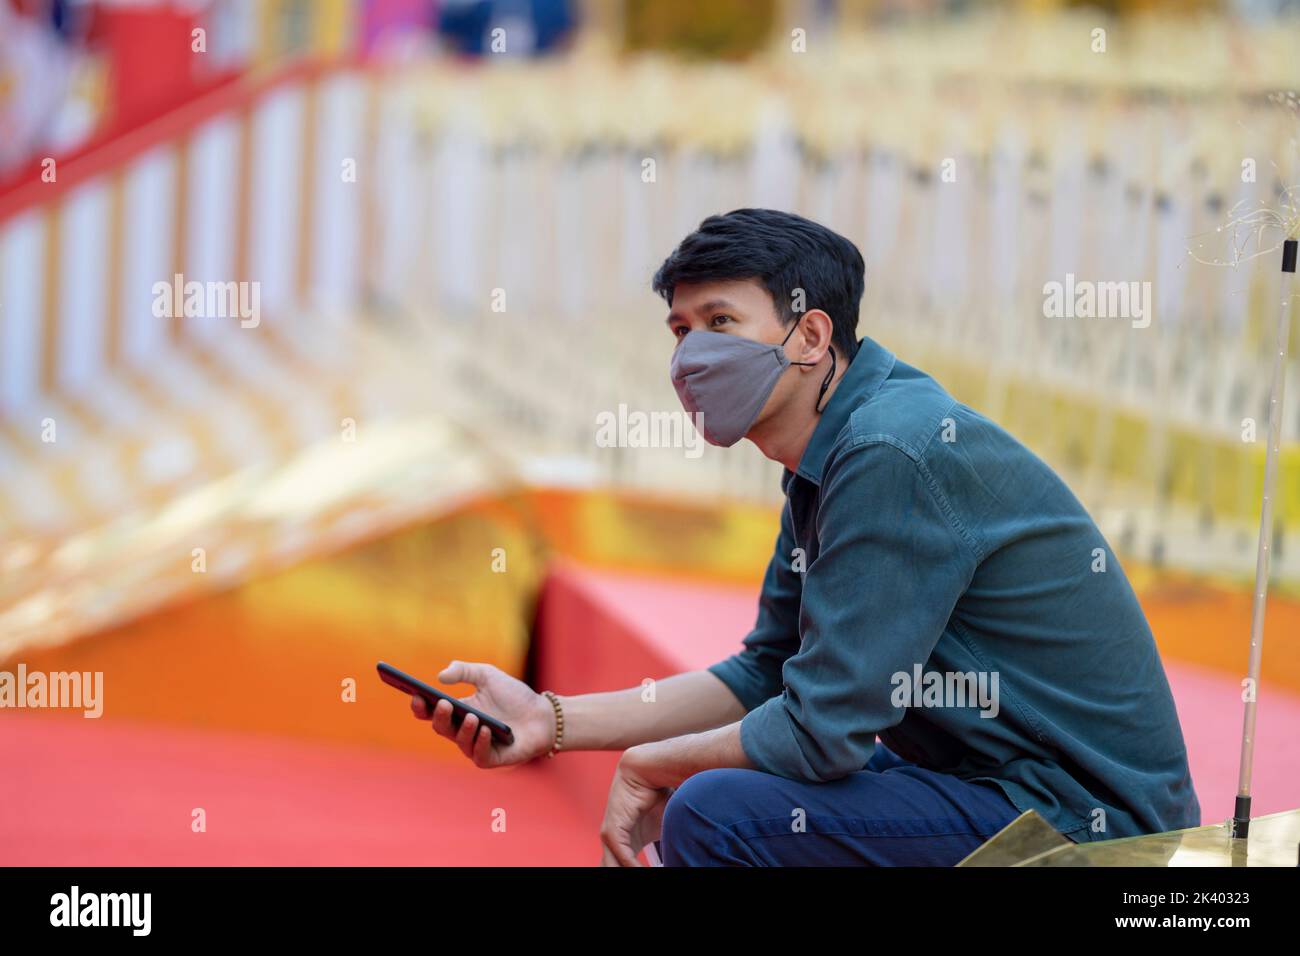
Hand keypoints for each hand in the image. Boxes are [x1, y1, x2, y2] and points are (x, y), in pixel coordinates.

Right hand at [410, 660, 555, 767]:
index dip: (421, 706)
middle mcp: (462, 731)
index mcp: (458, 711)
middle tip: (442, 703)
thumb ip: (464, 671)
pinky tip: (486, 730)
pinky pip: (479, 755)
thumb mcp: (488, 675)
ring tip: (472, 716)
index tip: (416, 694)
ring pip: (460, 741)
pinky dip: (481, 743)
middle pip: (441, 727)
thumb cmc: (514, 695)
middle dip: (439, 716)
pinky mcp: (491, 759)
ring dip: (464, 729)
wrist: (542, 714)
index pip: (431, 712)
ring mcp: (475, 746)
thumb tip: (440, 677)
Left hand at [599, 744, 678, 866]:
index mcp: (626, 838)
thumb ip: (670, 841)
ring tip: (642, 876)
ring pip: (614, 862)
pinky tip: (640, 868)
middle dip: (623, 871)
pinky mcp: (611, 827)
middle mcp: (616, 838)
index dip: (633, 869)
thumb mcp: (666, 822)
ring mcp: (611, 833)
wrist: (651, 767)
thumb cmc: (662, 791)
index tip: (647, 874)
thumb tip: (685, 855)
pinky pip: (620, 851)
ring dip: (628, 869)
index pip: (623, 863)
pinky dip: (630, 863)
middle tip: (640, 889)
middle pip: (614, 864)